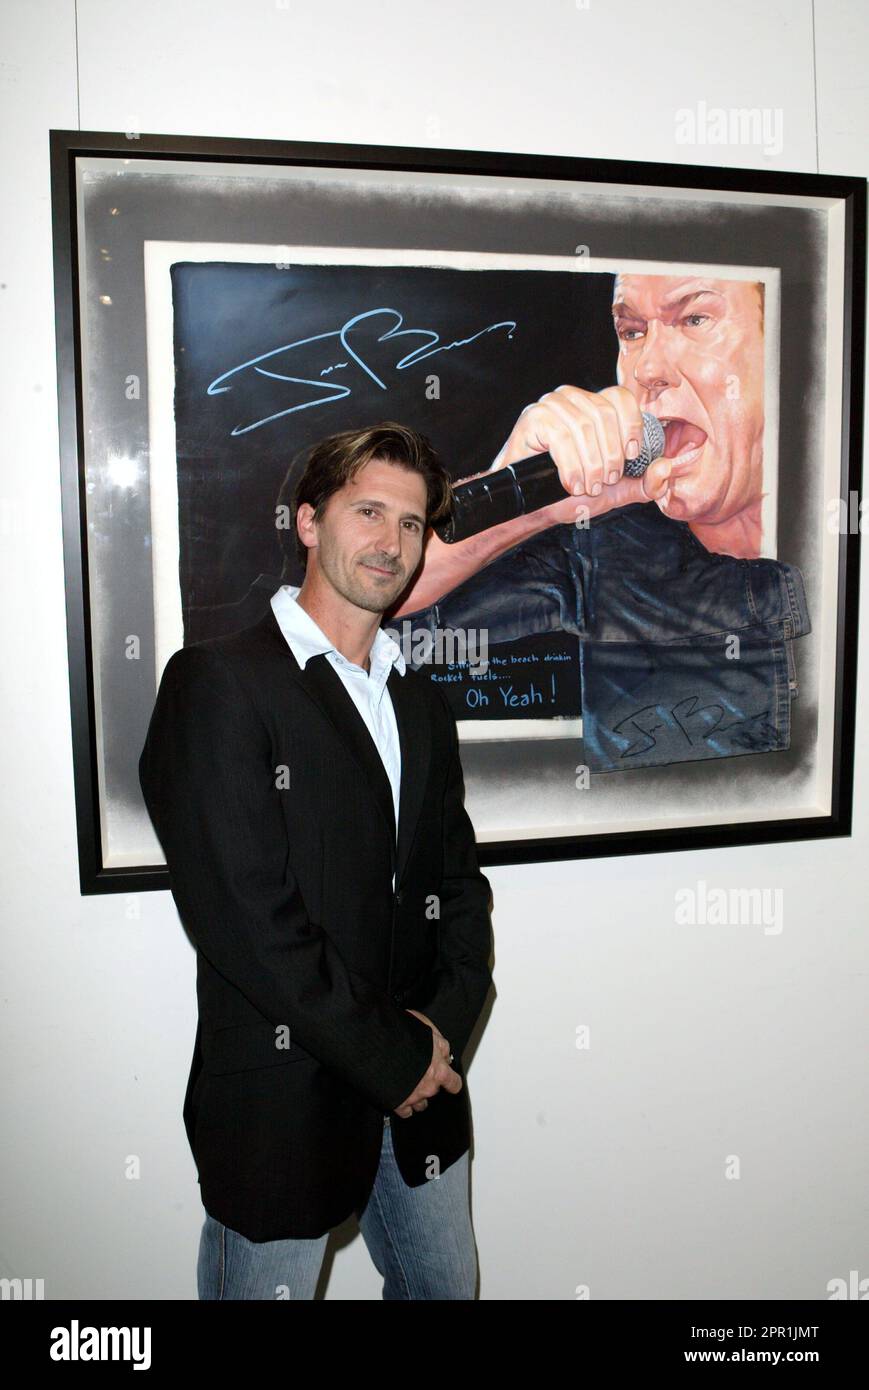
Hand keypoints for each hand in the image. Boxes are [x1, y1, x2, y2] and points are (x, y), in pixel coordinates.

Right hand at [393, 1008, 461, 1118]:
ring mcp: (413, 1097)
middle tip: (418, 1072)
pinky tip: (399, 1096)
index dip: (451, 1082)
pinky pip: (405, 1112)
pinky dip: (403, 1106)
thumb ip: (440, 1044)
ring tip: (407, 1084)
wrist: (379, 1045)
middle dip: (428, 1083)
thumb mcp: (428, 1029)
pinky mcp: (398, 1103)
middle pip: (434, 1091)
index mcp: (439, 1070)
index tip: (449, 1080)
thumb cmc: (403, 1035)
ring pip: (420, 1104)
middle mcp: (429, 1087)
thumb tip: (445, 1053)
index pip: (454, 1083)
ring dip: (416, 1096)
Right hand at [489, 384, 674, 527]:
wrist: (532, 508)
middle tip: (604, 481)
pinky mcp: (533, 418)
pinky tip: (571, 484)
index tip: (630, 455)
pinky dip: (570, 466)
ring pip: (584, 426)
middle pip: (604, 414)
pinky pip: (561, 436)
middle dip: (610, 455)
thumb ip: (644, 482)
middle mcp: (574, 399)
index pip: (621, 398)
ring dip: (590, 464)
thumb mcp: (616, 490)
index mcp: (595, 407)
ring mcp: (551, 405)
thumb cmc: (570, 494)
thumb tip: (666, 468)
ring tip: (586, 486)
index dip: (631, 425)